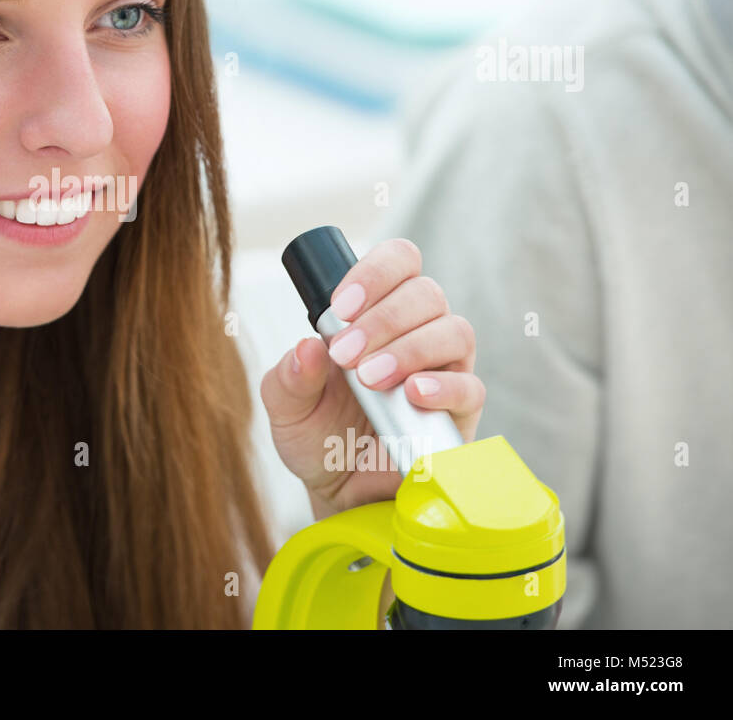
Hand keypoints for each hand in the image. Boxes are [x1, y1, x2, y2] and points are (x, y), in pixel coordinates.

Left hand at [259, 238, 483, 519]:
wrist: (337, 493)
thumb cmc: (316, 436)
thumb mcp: (286, 407)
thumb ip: (288, 377)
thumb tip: (306, 348)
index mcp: (376, 313)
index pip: (398, 263)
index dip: (375, 273)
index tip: (339, 306)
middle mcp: (416, 332)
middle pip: (426, 292)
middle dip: (383, 318)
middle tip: (345, 354)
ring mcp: (444, 369)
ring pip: (453, 331)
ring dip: (409, 348)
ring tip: (370, 378)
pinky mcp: (461, 412)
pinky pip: (470, 386)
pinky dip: (443, 386)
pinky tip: (412, 394)